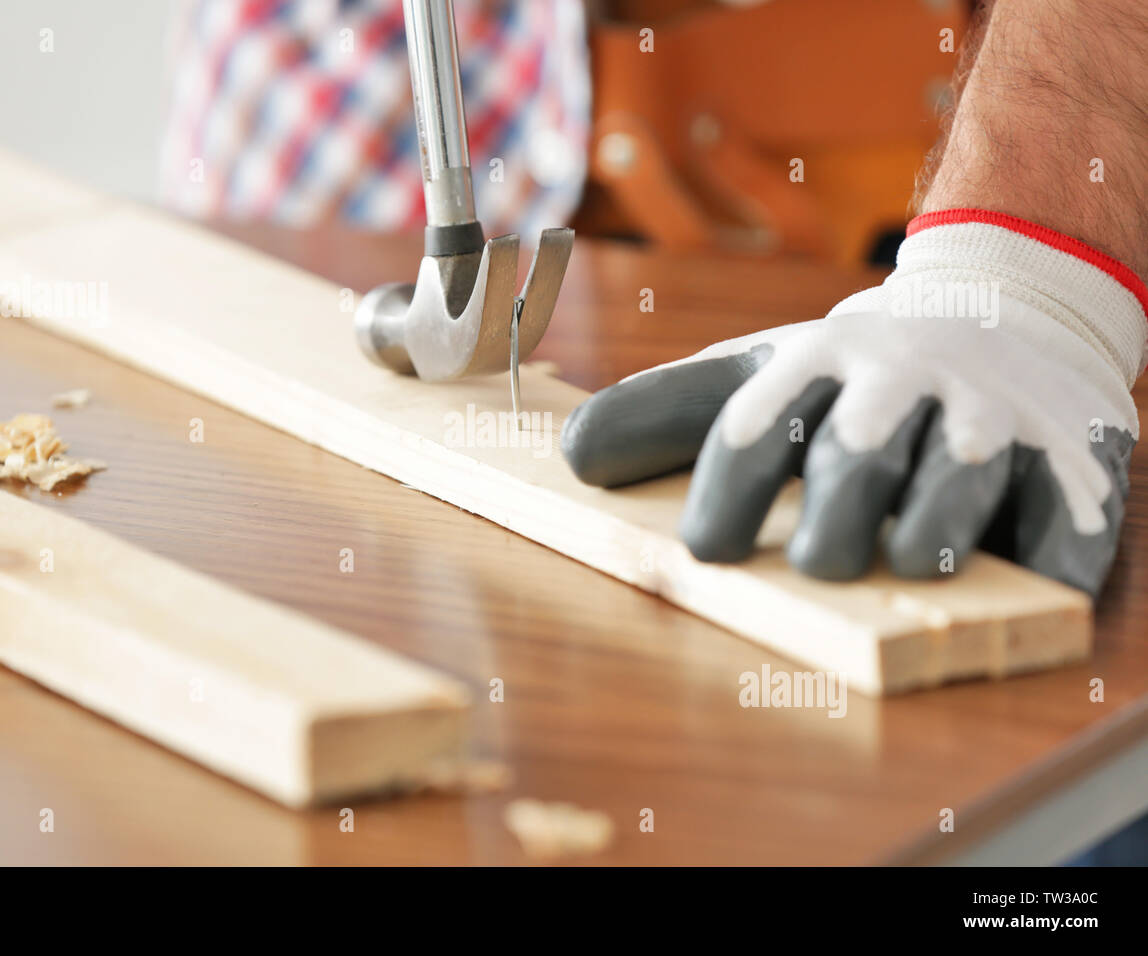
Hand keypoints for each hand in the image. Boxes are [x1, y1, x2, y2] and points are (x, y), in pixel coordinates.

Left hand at [561, 212, 1144, 594]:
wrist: (1007, 315)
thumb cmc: (857, 377)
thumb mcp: (763, 372)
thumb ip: (666, 412)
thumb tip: (570, 455)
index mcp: (814, 364)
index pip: (753, 428)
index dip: (725, 493)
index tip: (706, 552)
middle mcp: (901, 382)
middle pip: (854, 455)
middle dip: (830, 520)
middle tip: (823, 563)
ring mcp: (987, 417)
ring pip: (956, 480)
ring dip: (928, 534)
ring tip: (907, 563)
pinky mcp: (1069, 457)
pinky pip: (1064, 517)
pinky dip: (1047, 556)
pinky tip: (1026, 579)